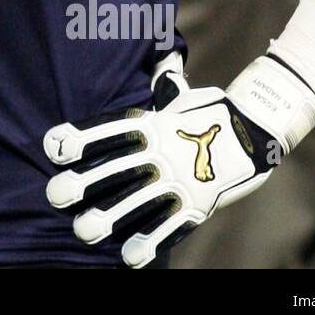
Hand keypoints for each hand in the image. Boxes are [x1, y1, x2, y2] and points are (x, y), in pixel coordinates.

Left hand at [43, 52, 278, 267]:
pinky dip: (151, 242)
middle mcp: (162, 152)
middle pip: (118, 168)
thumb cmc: (210, 112)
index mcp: (153, 124)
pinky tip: (129, 257)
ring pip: (140, 202)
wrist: (260, 130)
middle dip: (85, 183)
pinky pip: (171, 226)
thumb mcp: (181, 97)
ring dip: (110, 217)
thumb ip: (160, 86)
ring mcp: (180, 179)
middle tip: (55, 194)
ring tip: (83, 231)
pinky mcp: (199, 204)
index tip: (53, 147)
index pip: (111, 130)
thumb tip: (158, 58)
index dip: (81, 138)